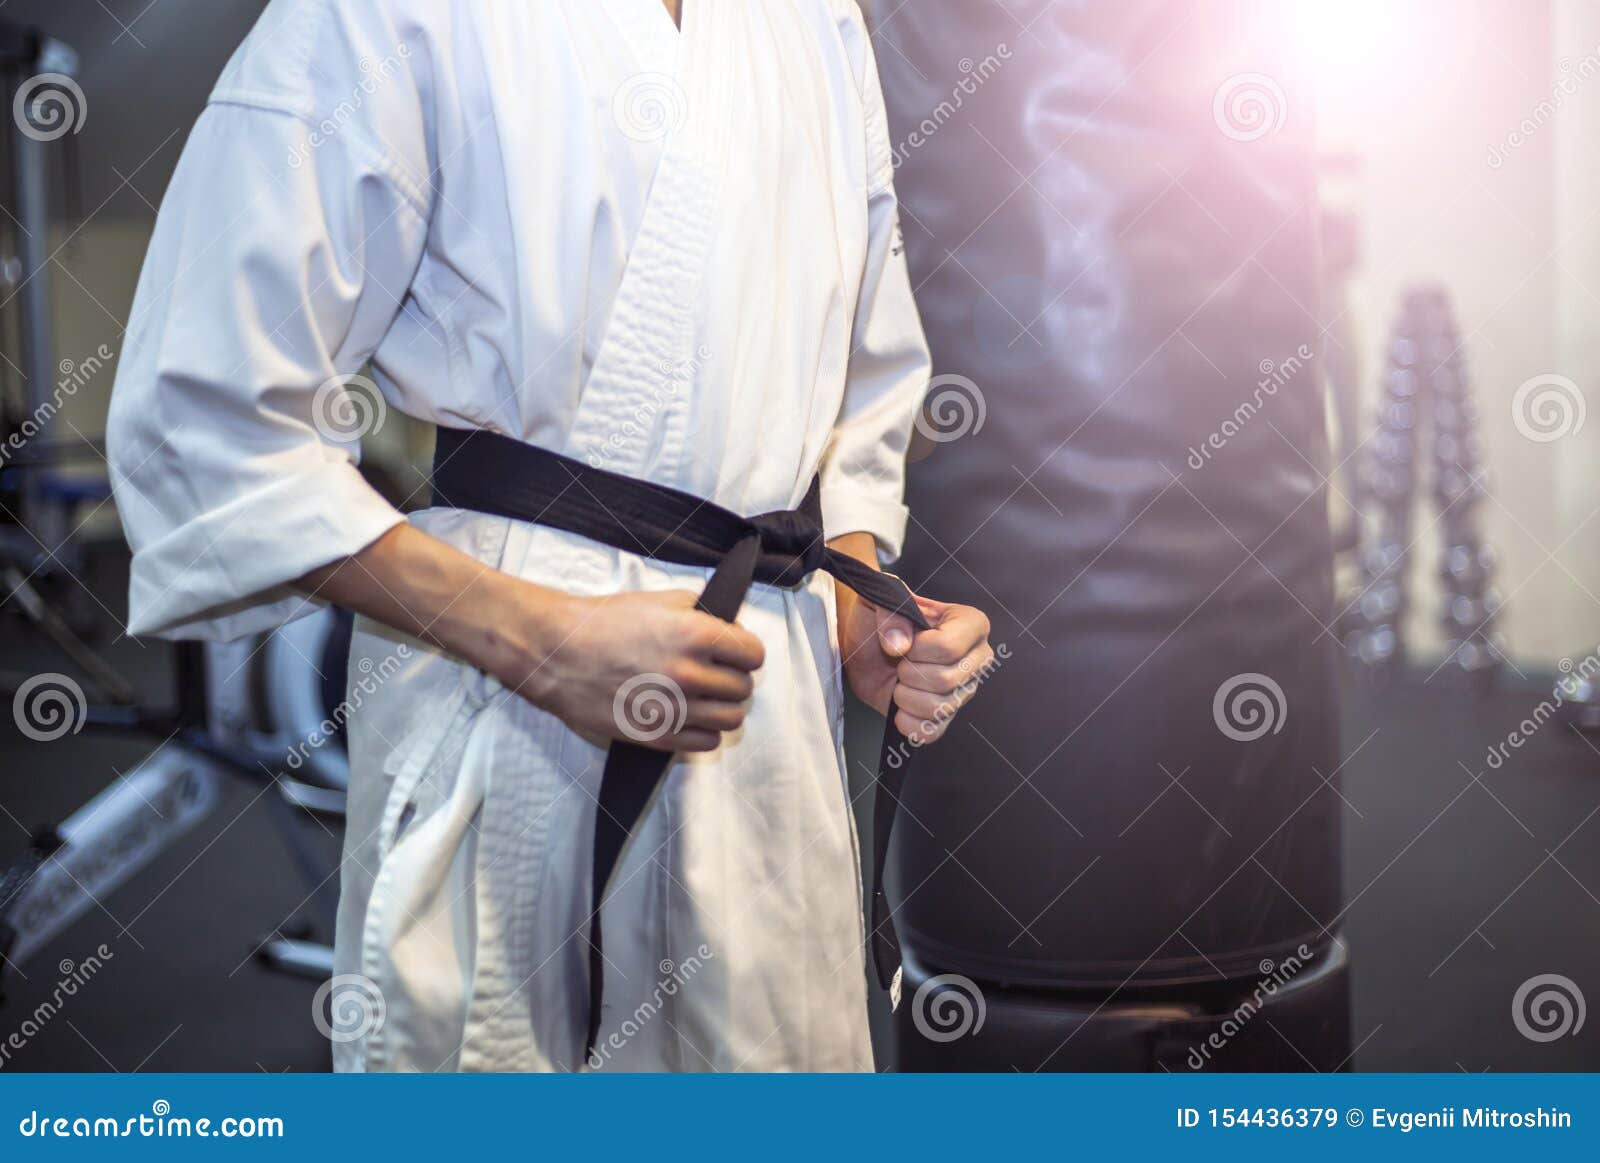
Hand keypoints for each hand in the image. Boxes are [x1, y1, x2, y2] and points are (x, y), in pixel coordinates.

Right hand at [505, 588, 765, 752]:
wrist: (557, 653)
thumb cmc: (603, 622)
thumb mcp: (658, 599)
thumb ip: (701, 610)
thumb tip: (727, 624)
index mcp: (696, 635)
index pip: (753, 654)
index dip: (746, 652)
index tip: (737, 653)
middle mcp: (690, 674)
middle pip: (743, 689)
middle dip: (733, 679)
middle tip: (716, 674)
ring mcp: (674, 708)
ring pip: (731, 719)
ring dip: (724, 708)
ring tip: (707, 698)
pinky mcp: (656, 735)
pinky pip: (706, 743)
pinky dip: (705, 731)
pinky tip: (691, 717)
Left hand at [837, 585, 993, 744]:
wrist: (868, 644)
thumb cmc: (883, 619)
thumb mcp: (880, 601)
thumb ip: (890, 615)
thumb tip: (900, 645)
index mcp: (971, 623)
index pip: (949, 647)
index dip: (917, 650)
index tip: (904, 642)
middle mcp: (978, 658)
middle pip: (945, 680)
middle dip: (909, 673)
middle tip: (900, 662)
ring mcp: (965, 690)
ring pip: (939, 708)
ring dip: (905, 697)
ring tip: (899, 681)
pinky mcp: (946, 716)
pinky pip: (933, 732)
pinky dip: (908, 723)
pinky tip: (899, 707)